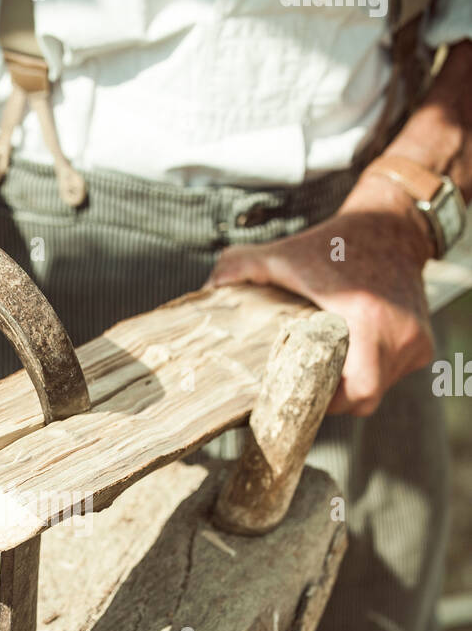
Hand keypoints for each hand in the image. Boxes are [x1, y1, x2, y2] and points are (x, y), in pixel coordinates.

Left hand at [207, 175, 433, 415]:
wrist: (393, 226)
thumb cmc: (336, 244)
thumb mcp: (285, 254)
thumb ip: (240, 267)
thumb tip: (207, 289)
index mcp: (366, 319)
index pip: (357, 392)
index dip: (329, 404)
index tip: (303, 396)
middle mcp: (398, 335)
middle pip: (365, 399)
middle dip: (336, 400)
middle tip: (308, 389)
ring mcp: (415, 342)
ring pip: (380, 388)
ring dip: (353, 385)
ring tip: (327, 369)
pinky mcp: (423, 344)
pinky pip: (393, 374)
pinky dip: (372, 371)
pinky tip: (352, 355)